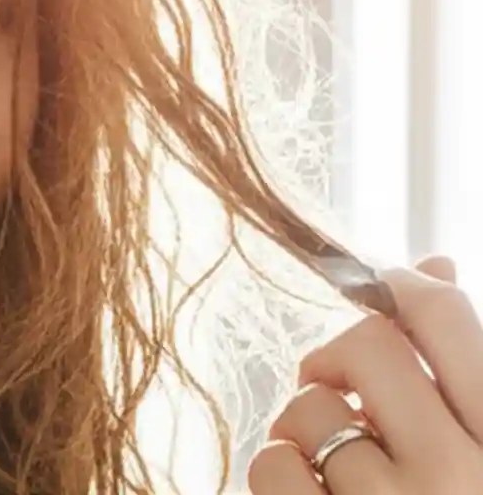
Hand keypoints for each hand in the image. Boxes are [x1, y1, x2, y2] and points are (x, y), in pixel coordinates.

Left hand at [248, 255, 482, 493]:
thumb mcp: (469, 440)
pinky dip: (279, 468)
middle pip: (366, 343)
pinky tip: (310, 491)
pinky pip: (271, 461)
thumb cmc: (437, 493)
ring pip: (310, 404)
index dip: (397, 285)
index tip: (375, 290)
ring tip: (331, 462)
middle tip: (341, 394)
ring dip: (304, 425)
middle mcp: (457, 471)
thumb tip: (435, 263)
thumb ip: (455, 365)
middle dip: (337, 361)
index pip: (442, 314)